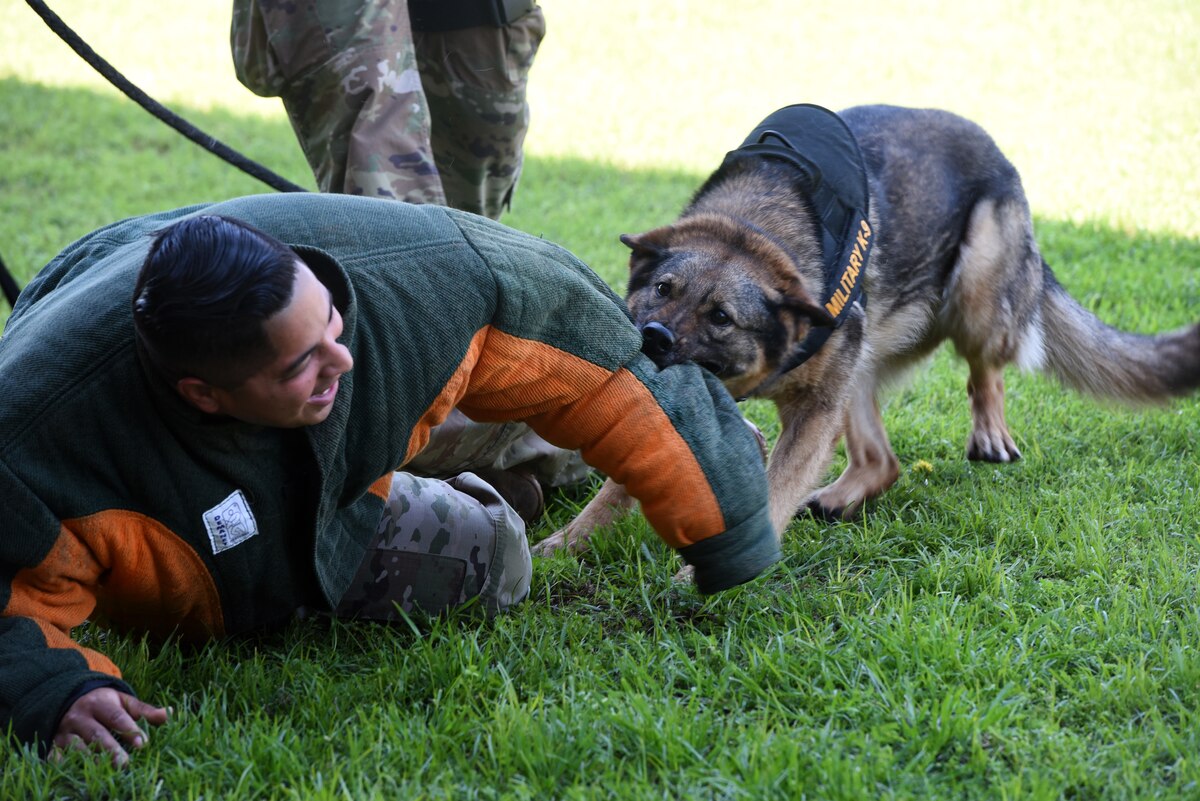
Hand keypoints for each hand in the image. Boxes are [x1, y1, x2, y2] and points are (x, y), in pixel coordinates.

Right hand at [52, 687, 168, 766]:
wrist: (67, 697)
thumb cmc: (104, 703)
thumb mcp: (123, 701)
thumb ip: (144, 710)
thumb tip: (170, 713)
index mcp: (100, 703)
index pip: (117, 717)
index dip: (130, 730)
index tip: (143, 743)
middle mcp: (81, 716)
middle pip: (97, 734)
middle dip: (111, 749)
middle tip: (125, 764)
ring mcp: (66, 731)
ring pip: (77, 747)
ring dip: (91, 759)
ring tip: (105, 770)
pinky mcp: (54, 744)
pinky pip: (56, 756)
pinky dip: (63, 764)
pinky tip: (74, 773)